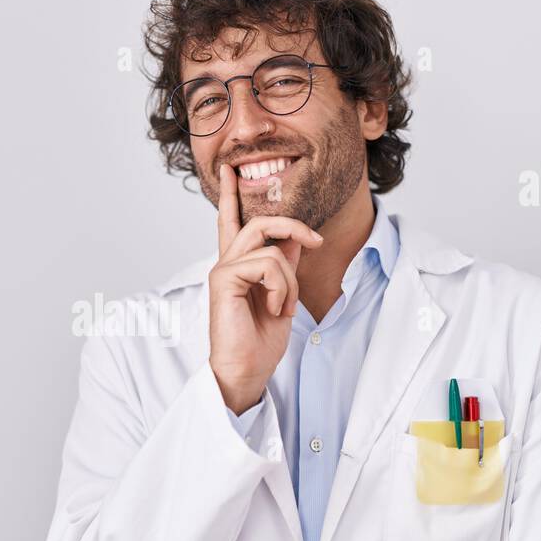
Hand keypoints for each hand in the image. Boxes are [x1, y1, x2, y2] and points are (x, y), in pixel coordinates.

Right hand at [208, 163, 323, 413]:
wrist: (246, 370)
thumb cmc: (260, 341)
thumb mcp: (284, 295)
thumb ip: (286, 264)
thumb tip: (298, 239)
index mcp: (238, 265)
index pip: (231, 220)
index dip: (230, 194)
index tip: (229, 169)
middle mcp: (227, 262)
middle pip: (260, 221)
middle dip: (294, 226)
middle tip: (316, 239)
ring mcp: (223, 269)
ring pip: (271, 244)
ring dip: (291, 276)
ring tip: (285, 304)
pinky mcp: (224, 278)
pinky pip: (269, 263)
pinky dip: (282, 287)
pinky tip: (276, 309)